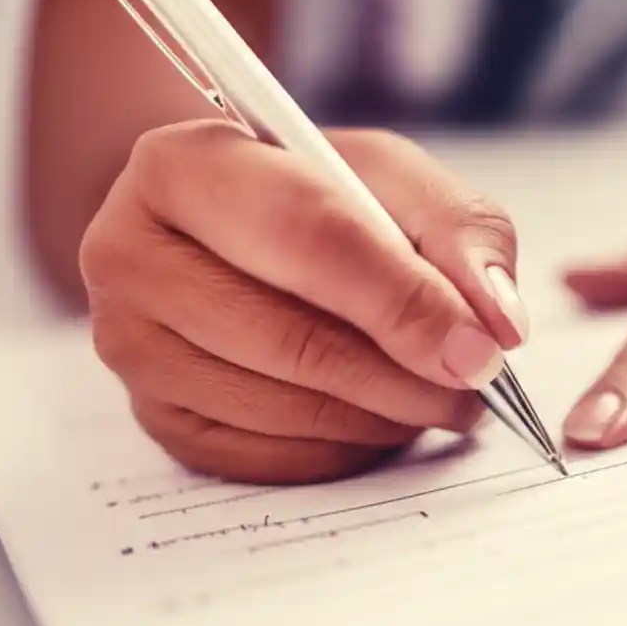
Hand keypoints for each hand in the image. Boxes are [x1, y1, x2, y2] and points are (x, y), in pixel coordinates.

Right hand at [81, 121, 529, 482]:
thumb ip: (462, 235)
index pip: (309, 237)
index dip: (406, 301)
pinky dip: (344, 448)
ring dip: (384, 417)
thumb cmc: (322, 198)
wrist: (239, 236)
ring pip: (283, 408)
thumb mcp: (398, 182)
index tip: (482, 350)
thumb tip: (497, 325)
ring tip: (438, 397)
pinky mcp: (155, 417)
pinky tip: (378, 417)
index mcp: (184, 166)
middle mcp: (129, 255)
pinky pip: (268, 459)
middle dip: (406, 375)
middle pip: (291, 338)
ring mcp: (131, 346)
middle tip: (478, 389)